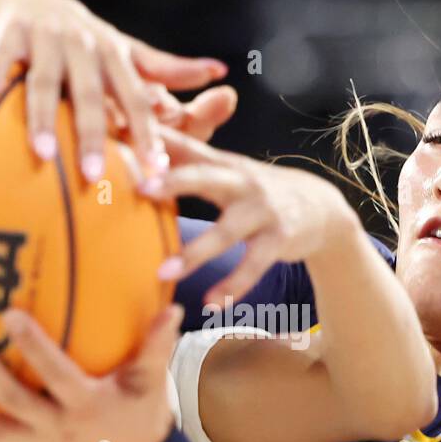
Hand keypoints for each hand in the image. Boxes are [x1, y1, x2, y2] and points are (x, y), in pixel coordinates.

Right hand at [0, 0, 226, 179]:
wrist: (25, 1)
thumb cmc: (81, 41)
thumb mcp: (122, 52)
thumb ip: (164, 68)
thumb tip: (219, 72)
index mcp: (114, 54)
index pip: (135, 100)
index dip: (146, 134)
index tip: (154, 170)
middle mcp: (83, 42)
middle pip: (92, 96)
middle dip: (95, 136)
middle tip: (96, 177)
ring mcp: (45, 34)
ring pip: (45, 82)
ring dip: (44, 118)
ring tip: (44, 155)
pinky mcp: (8, 29)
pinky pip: (2, 57)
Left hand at [0, 306, 183, 441]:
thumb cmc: (139, 408)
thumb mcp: (151, 380)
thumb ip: (157, 345)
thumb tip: (174, 307)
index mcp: (87, 405)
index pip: (56, 376)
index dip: (33, 349)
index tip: (10, 314)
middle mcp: (57, 427)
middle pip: (14, 402)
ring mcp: (36, 441)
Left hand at [144, 129, 355, 304]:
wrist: (319, 206)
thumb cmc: (254, 190)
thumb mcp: (225, 169)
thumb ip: (184, 157)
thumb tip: (132, 141)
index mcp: (220, 163)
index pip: (184, 145)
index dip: (156, 140)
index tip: (120, 136)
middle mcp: (240, 181)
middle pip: (204, 177)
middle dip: (174, 181)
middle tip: (141, 189)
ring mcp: (262, 211)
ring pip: (226, 232)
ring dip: (195, 253)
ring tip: (163, 274)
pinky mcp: (279, 239)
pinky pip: (252, 266)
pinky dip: (232, 287)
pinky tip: (210, 305)